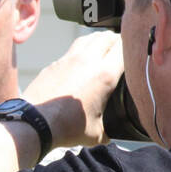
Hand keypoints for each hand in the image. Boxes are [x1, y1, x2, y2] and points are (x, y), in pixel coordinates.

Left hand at [22, 30, 122, 147]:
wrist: (35, 121)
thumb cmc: (67, 127)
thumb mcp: (96, 133)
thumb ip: (107, 129)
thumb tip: (109, 133)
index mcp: (104, 74)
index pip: (124, 48)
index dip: (132, 48)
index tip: (135, 55)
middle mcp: (88, 61)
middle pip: (107, 37)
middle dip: (116, 41)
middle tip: (121, 49)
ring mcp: (69, 59)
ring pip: (89, 38)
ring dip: (98, 40)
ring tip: (102, 48)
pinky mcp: (55, 63)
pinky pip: (72, 49)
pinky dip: (80, 50)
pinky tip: (80, 61)